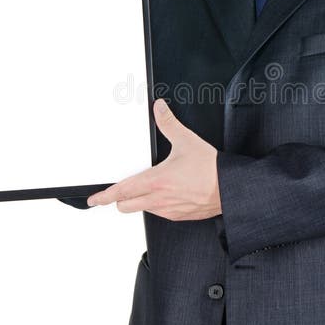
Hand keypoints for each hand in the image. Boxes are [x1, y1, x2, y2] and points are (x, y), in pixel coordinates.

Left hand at [87, 99, 221, 220]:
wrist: (231, 189)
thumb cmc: (212, 169)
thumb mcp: (187, 141)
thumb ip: (168, 123)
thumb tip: (159, 109)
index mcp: (155, 181)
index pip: (121, 192)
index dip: (103, 196)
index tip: (94, 199)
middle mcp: (159, 199)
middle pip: (125, 207)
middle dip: (119, 200)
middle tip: (118, 192)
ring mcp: (169, 210)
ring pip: (142, 210)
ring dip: (139, 202)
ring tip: (148, 188)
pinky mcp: (179, 216)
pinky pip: (160, 214)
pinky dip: (156, 205)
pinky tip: (167, 194)